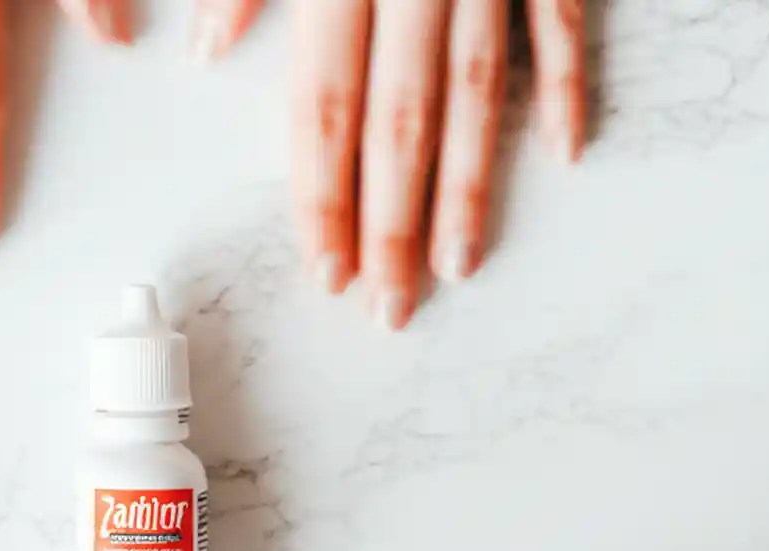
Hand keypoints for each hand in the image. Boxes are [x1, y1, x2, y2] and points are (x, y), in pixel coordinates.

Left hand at [287, 0, 586, 328]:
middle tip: (391, 304)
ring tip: (459, 265)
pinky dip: (564, 83)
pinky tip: (564, 153)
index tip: (329, 272)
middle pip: (400, 120)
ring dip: (468, 184)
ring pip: (478, 88)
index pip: (326, 104)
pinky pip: (560, 16)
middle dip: (392, 223)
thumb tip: (205, 51)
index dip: (323, 193)